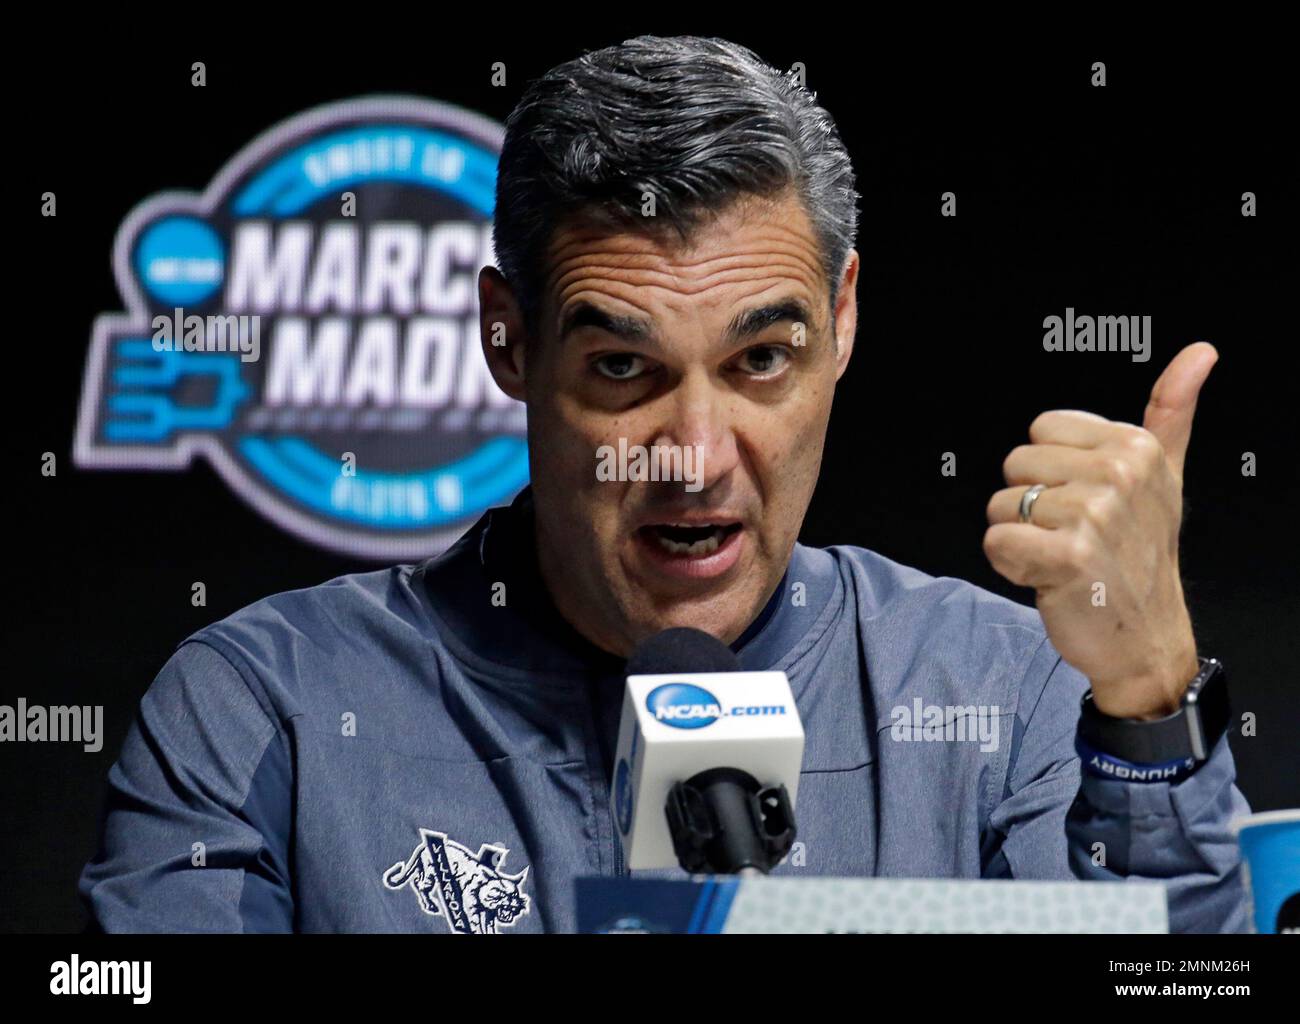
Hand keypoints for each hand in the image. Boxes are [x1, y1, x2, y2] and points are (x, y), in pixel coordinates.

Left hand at [983, 342, 1217, 718]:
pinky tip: (1047, 578)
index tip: (1086, 502)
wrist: (1144, 637)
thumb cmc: (1141, 555)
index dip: (1051, 471)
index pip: (1040, 429)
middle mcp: (1118, 474)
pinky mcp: (1068, 556)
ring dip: (1020, 539)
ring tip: (1062, 558)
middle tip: (1072, 536)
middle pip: (1015, 465)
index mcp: (1134, 447)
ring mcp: (1095, 515)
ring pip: (1001, 505)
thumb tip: (1200, 351)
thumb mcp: (1165, 476)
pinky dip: (1010, 565)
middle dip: (1031, 505)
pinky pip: (995, 541)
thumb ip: (1171, 410)